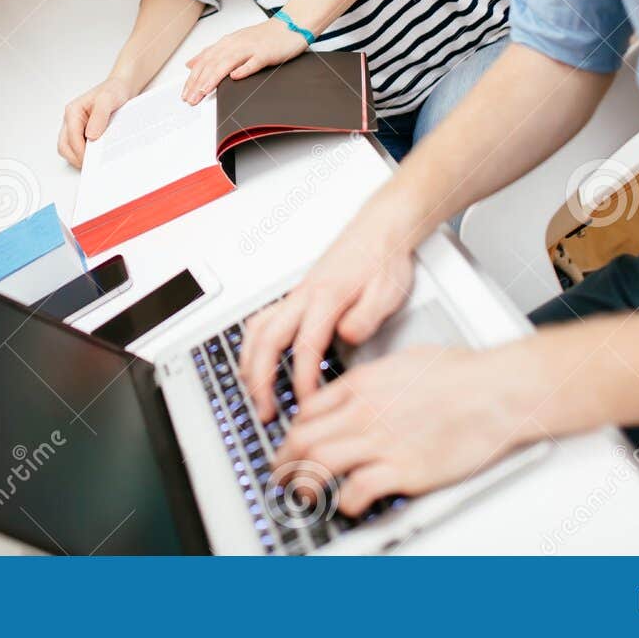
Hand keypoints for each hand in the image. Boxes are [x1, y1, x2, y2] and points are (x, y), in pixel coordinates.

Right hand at [58, 76, 136, 167]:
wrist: (121, 88)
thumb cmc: (113, 90)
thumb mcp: (108, 99)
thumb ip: (99, 115)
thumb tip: (91, 135)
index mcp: (73, 111)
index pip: (71, 137)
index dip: (80, 151)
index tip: (93, 160)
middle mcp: (71, 120)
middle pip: (65, 146)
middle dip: (76, 158)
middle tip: (93, 165)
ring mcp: (76, 127)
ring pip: (69, 149)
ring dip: (79, 157)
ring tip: (96, 161)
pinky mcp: (82, 133)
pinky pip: (78, 148)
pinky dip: (86, 154)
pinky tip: (98, 155)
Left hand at [181, 19, 306, 103]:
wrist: (289, 26)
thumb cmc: (263, 37)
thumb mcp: (232, 43)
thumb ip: (212, 53)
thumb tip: (190, 64)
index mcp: (226, 43)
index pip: (204, 62)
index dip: (192, 78)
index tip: (185, 94)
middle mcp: (235, 44)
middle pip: (212, 63)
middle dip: (199, 82)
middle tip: (190, 99)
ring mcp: (250, 48)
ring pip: (227, 62)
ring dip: (214, 77)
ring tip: (203, 91)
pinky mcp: (266, 53)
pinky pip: (253, 62)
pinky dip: (244, 69)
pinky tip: (235, 78)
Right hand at [240, 184, 429, 418]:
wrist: (382, 227)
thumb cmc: (385, 257)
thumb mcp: (387, 291)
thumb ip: (366, 317)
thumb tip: (346, 337)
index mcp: (327, 297)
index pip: (306, 348)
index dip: (303, 381)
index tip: (307, 405)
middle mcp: (304, 295)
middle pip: (266, 341)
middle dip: (261, 379)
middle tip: (265, 410)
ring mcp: (298, 295)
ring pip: (257, 330)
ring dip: (250, 363)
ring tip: (255, 392)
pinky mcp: (298, 296)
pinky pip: (263, 322)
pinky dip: (254, 346)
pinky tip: (260, 361)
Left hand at [275, 343, 533, 516]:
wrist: (496, 390)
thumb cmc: (463, 373)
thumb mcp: (405, 360)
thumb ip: (378, 376)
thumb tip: (368, 388)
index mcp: (361, 385)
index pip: (307, 411)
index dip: (292, 433)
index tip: (291, 446)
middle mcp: (363, 413)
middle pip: (303, 440)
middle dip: (284, 463)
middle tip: (280, 477)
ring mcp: (381, 442)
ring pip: (319, 465)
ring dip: (305, 485)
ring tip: (303, 497)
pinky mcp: (404, 469)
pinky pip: (358, 490)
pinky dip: (346, 502)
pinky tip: (348, 505)